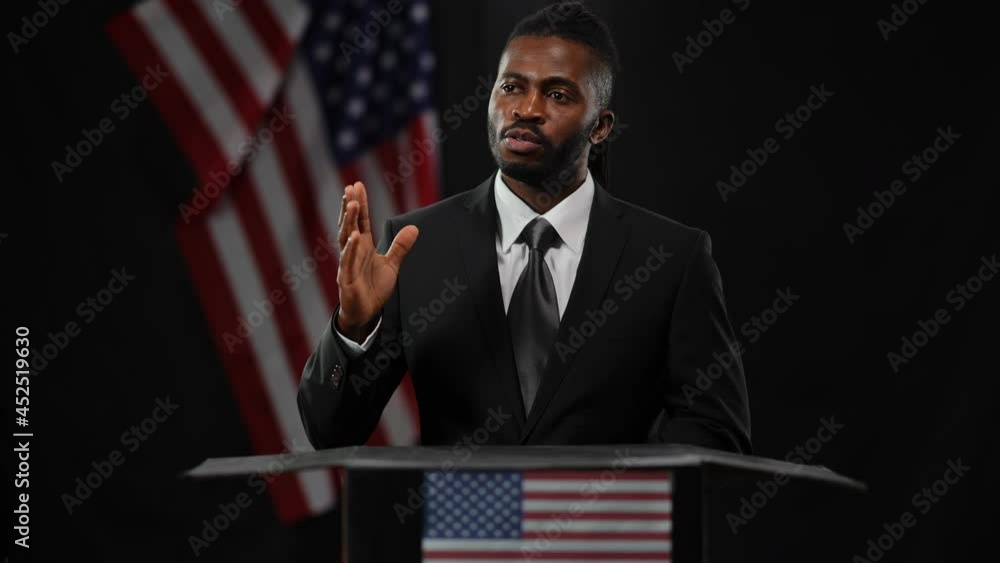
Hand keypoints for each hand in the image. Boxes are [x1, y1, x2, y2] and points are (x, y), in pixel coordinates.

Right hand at [336, 181, 418, 341]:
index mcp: (362, 246)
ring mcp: (347, 263)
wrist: (366, 312)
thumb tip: (414, 228)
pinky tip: (354, 236)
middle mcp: (353, 251)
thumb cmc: (374, 287)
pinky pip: (348, 261)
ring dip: (348, 221)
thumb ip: (400, 246)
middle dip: (349, 206)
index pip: (360, 220)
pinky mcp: (346, 278)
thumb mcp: (392, 264)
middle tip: (349, 187)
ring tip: (351, 204)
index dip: (359, 203)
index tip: (357, 185)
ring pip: (345, 239)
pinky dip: (350, 249)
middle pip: (350, 224)